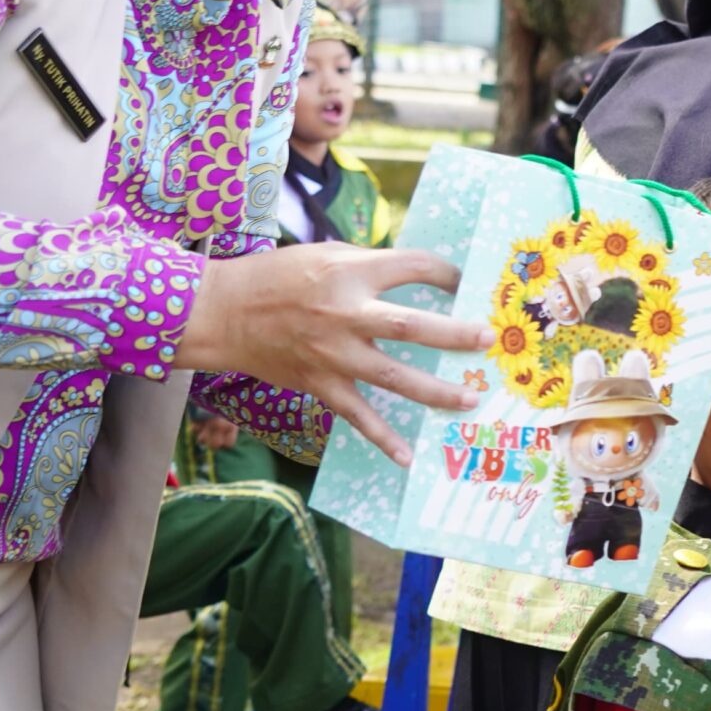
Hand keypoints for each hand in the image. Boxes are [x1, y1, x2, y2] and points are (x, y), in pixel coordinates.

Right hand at [175, 245, 489, 463]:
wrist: (221, 312)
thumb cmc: (277, 276)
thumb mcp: (328, 255)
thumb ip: (373, 266)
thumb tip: (421, 274)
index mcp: (350, 273)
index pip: (413, 268)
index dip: (445, 273)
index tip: (466, 282)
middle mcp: (345, 314)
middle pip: (410, 326)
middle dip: (454, 334)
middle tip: (488, 340)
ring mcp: (333, 354)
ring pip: (393, 376)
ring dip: (434, 391)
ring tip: (470, 400)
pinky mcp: (319, 383)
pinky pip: (357, 414)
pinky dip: (381, 437)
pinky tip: (406, 456)